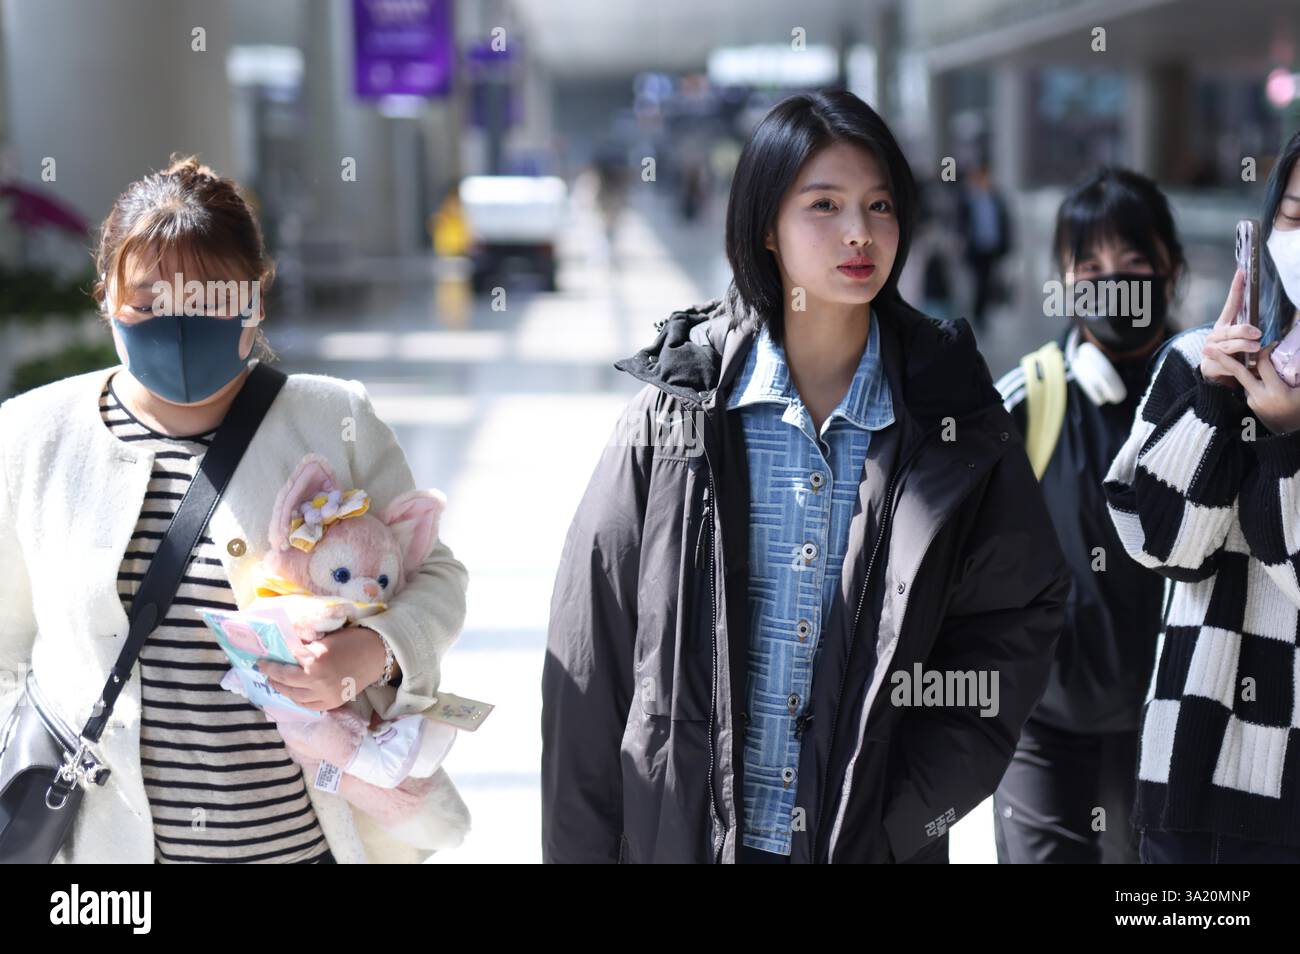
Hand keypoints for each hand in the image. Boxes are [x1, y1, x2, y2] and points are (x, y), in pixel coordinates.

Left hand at [261, 625, 389, 711]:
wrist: (378, 655)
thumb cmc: (352, 640)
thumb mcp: (324, 640)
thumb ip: (304, 648)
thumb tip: (284, 652)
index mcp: (314, 660)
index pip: (285, 664)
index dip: (271, 663)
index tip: (261, 660)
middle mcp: (317, 681)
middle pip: (286, 681)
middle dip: (273, 676)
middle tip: (265, 671)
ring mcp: (325, 695)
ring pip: (295, 696)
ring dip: (282, 689)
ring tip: (276, 682)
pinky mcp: (332, 703)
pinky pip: (309, 705)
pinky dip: (298, 699)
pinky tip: (294, 693)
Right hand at [1200, 269, 1260, 385]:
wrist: (1213, 371)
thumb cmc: (1231, 351)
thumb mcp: (1239, 336)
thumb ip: (1247, 326)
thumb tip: (1265, 313)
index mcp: (1223, 324)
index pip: (1230, 303)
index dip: (1236, 288)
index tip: (1242, 272)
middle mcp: (1215, 335)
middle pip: (1228, 330)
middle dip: (1243, 330)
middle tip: (1258, 332)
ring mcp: (1211, 350)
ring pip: (1227, 347)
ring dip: (1242, 346)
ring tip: (1256, 346)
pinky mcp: (1213, 365)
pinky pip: (1226, 364)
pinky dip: (1238, 364)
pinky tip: (1248, 364)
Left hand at [1209, 341, 1299, 435]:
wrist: (1293, 433)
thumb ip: (1298, 374)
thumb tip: (1295, 357)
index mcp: (1275, 391)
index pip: (1263, 365)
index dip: (1266, 351)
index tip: (1272, 344)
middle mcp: (1259, 396)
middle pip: (1238, 372)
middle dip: (1222, 359)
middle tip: (1206, 348)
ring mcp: (1253, 402)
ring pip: (1245, 379)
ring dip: (1241, 367)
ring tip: (1234, 354)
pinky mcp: (1251, 406)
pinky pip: (1250, 387)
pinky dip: (1252, 378)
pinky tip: (1257, 373)